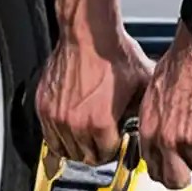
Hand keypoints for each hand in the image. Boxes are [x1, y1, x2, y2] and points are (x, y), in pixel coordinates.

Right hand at [35, 30, 153, 165]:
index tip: (115, 143)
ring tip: (86, 136)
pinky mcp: (43, 106)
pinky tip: (71, 129)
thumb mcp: (141, 85)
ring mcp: (57, 117)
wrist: (88, 33)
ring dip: (77, 147)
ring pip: (64, 150)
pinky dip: (59, 136)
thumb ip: (142, 112)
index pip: (106, 156)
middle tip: (102, 140)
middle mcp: (76, 124)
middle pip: (85, 157)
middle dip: (96, 151)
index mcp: (101, 123)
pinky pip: (48, 136)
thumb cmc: (112, 54)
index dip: (114, 149)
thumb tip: (147, 125)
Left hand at [139, 26, 191, 188]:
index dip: (166, 168)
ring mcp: (186, 141)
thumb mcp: (157, 93)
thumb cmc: (185, 60)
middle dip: (185, 173)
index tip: (173, 166)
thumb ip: (158, 121)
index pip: (152, 167)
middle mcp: (164, 138)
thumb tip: (163, 137)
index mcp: (148, 127)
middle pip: (174, 179)